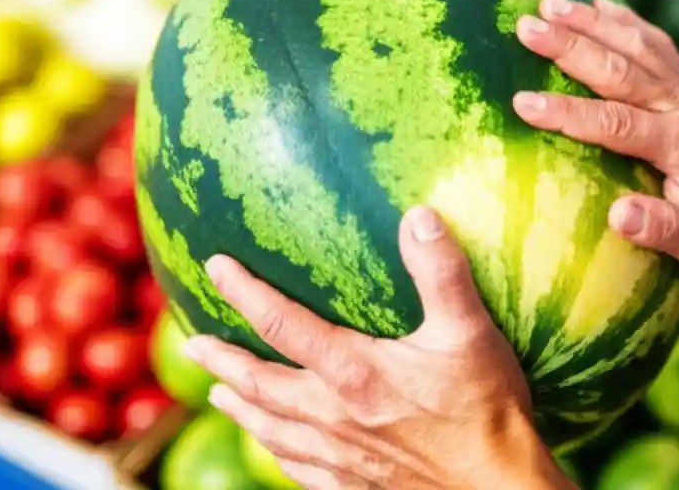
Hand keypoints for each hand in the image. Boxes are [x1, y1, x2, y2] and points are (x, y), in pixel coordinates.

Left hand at [185, 208, 574, 489]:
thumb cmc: (486, 412)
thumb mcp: (470, 333)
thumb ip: (440, 271)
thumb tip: (417, 216)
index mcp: (352, 372)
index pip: (281, 323)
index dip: (243, 291)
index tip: (215, 266)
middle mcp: (332, 416)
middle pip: (258, 384)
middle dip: (221, 360)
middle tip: (192, 343)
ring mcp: (338, 458)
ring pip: (270, 429)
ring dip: (239, 408)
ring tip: (216, 394)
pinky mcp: (352, 487)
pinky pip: (297, 469)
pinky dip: (275, 452)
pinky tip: (272, 446)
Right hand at [512, 0, 678, 273]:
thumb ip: (663, 230)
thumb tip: (618, 215)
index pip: (618, 123)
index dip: (570, 112)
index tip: (524, 102)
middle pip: (623, 69)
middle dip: (571, 46)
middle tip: (526, 27)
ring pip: (637, 45)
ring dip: (591, 22)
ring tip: (547, 2)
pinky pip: (654, 42)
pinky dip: (623, 19)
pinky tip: (593, 3)